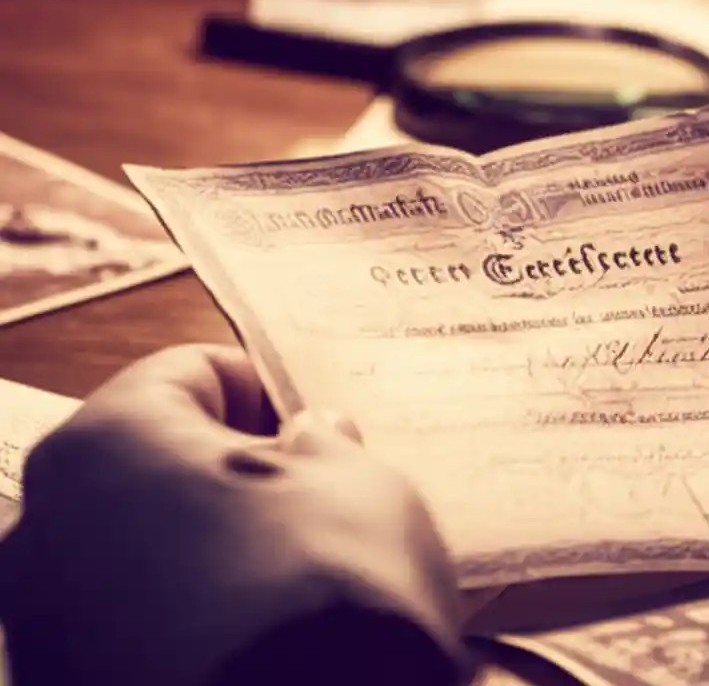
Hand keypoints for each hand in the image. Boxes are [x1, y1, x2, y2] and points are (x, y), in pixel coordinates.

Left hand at [0, 345, 468, 685]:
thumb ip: (326, 446)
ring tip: (287, 583)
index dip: (265, 391)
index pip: (188, 375)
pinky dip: (183, 621)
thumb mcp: (362, 487)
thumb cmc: (334, 590)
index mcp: (106, 444)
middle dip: (226, 478)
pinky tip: (255, 640)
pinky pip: (127, 628)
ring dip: (202, 554)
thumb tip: (309, 438)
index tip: (316, 430)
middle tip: (307, 506)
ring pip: (132, 554)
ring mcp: (40, 625)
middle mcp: (41, 528)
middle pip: (147, 467)